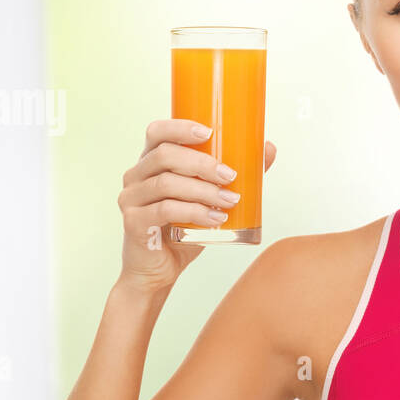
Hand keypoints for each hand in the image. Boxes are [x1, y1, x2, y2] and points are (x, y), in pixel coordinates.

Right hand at [117, 118, 276, 295]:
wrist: (158, 271)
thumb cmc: (183, 232)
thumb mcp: (209, 200)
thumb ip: (232, 175)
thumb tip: (268, 149)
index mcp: (151, 163)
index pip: (158, 133)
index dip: (180, 127)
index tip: (209, 132)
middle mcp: (136, 176)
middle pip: (165, 155)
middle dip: (202, 164)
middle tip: (230, 176)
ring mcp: (131, 199)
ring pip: (166, 183)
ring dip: (203, 190)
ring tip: (229, 200)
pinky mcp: (134, 222)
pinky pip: (165, 210)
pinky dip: (194, 213)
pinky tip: (216, 220)